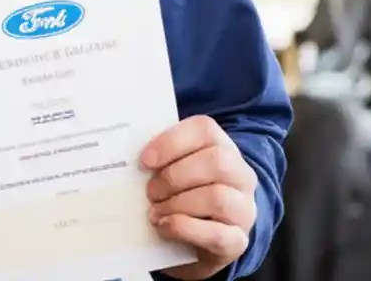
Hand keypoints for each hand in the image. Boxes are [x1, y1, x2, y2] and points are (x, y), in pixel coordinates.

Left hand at [139, 115, 257, 279]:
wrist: (198, 240)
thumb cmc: (180, 196)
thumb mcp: (172, 170)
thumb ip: (158, 159)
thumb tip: (126, 156)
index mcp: (222, 148)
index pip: (205, 129)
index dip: (171, 142)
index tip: (144, 161)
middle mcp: (241, 175)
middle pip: (216, 162)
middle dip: (174, 177)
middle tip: (149, 192)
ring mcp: (244, 209)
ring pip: (218, 197)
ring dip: (177, 204)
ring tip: (154, 211)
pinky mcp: (238, 242)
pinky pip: (218, 234)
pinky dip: (185, 229)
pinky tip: (164, 227)